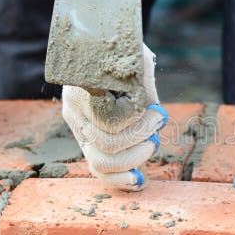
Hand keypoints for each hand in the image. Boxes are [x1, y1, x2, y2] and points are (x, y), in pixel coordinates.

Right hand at [62, 44, 167, 190]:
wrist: (107, 55)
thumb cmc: (123, 54)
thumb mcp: (133, 56)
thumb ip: (140, 74)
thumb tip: (152, 104)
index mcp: (82, 90)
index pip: (108, 121)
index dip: (137, 123)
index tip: (158, 112)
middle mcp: (75, 114)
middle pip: (106, 144)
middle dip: (140, 138)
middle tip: (158, 123)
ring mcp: (80, 132)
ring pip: (100, 163)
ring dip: (133, 159)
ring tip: (152, 144)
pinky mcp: (89, 145)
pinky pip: (99, 172)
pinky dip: (121, 180)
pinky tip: (140, 181)